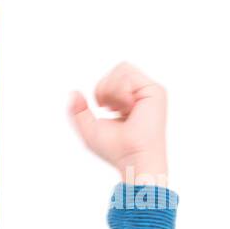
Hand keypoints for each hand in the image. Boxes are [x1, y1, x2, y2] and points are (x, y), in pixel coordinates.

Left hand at [69, 62, 167, 183]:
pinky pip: (128, 75)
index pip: (114, 77)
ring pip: (122, 69)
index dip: (101, 90)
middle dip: (104, 88)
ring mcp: (150, 91)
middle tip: (111, 109)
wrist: (132, 159)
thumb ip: (79, 111)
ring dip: (112, 91)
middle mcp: (142, 93)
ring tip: (120, 109)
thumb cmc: (115, 150)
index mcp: (131, 100)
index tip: (107, 109)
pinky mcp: (155, 91)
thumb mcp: (89, 129)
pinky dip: (119, 92)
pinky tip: (127, 108)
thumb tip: (74, 92)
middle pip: (118, 69)